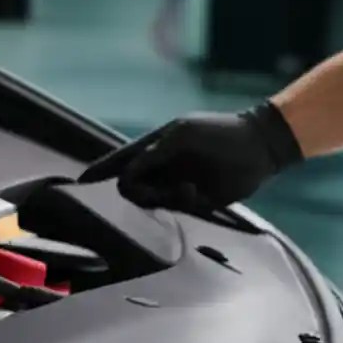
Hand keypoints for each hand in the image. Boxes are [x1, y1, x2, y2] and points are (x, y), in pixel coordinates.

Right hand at [77, 102, 303, 211]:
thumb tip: (128, 173)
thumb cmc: (219, 133)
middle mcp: (162, 168)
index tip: (81, 181)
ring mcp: (176, 184)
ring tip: (187, 190)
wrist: (260, 147)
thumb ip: (153, 153)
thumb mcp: (182, 135)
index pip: (120, 161)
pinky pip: (175, 209)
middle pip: (131, 186)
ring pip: (151, 201)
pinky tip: (197, 193)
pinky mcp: (195, 201)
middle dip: (139, 191)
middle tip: (154, 192)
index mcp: (156, 148)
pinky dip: (181, 202)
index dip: (101, 170)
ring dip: (163, 197)